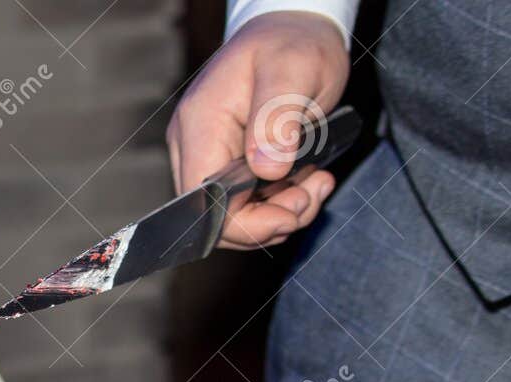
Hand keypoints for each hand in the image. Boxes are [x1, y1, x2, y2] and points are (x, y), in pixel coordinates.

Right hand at [165, 12, 349, 249]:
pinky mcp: (227, 164)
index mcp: (201, 126)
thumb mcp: (293, 70)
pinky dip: (280, 204)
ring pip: (234, 218)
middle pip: (218, 218)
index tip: (294, 209)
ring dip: (281, 214)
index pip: (205, 203)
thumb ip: (277, 120)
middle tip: (313, 195)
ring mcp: (208, 156)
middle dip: (270, 221)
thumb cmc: (292, 42)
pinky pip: (246, 204)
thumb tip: (267, 171)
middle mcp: (194, 146)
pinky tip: (306, 182)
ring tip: (316, 185)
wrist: (293, 29)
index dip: (247, 223)